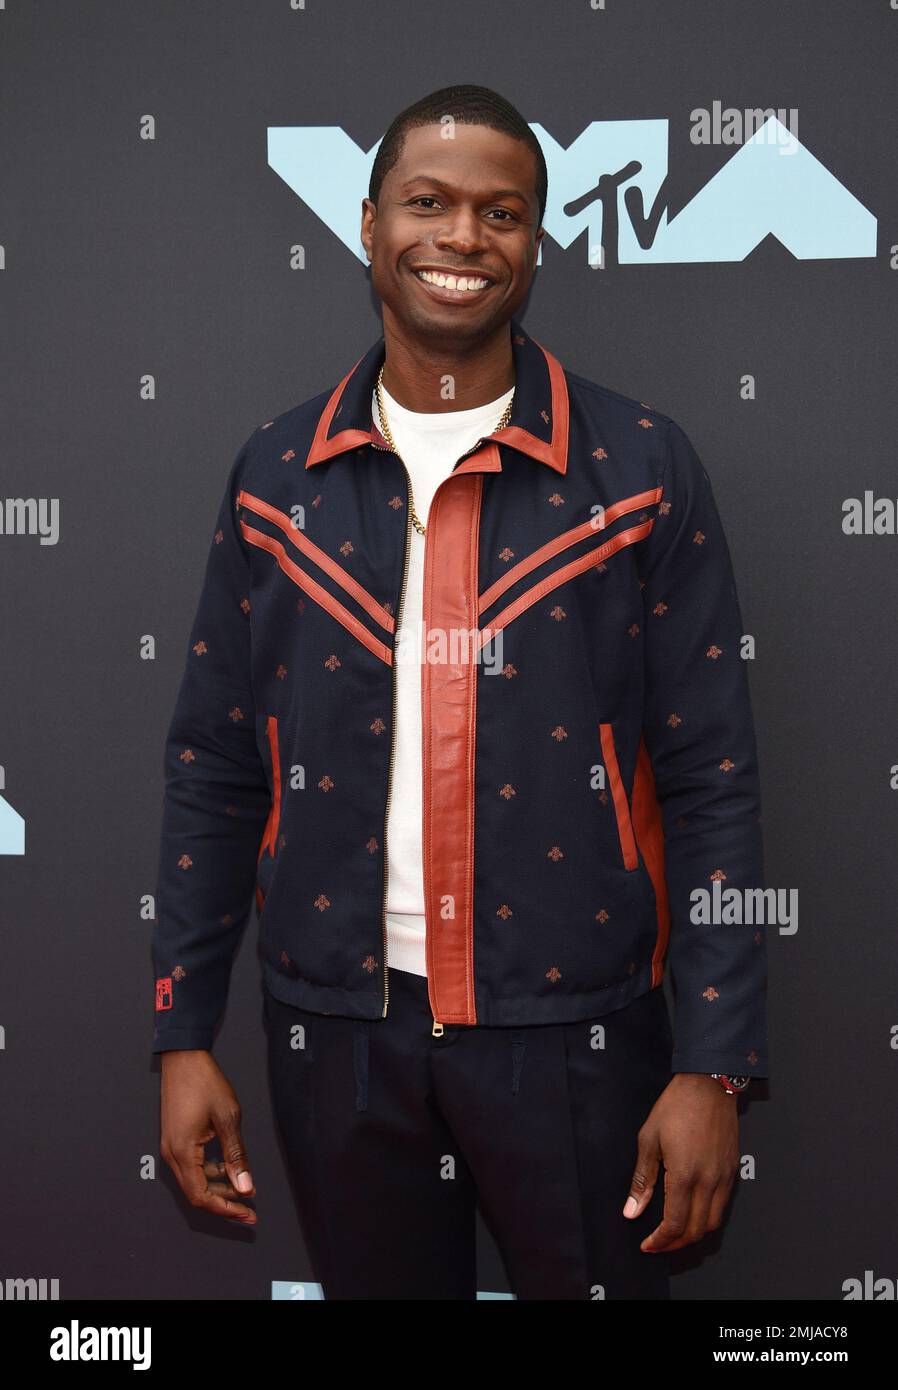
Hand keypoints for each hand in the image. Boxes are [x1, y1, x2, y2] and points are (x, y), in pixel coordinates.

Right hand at [159, 1050, 256, 1224]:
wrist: (184, 1057)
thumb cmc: (205, 1082)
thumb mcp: (228, 1119)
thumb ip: (236, 1156)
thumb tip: (245, 1187)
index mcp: (182, 1152)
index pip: (201, 1196)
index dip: (225, 1209)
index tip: (247, 1213)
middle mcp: (171, 1154)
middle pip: (196, 1193)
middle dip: (224, 1202)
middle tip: (250, 1207)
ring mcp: (171, 1146)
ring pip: (194, 1180)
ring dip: (218, 1187)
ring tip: (244, 1187)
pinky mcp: (175, 1139)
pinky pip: (192, 1166)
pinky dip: (210, 1172)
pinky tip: (228, 1168)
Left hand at [622, 1073, 739, 1251]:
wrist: (708, 1085)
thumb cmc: (676, 1107)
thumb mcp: (649, 1139)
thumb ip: (642, 1180)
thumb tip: (632, 1210)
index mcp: (684, 1175)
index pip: (674, 1225)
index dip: (660, 1241)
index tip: (648, 1244)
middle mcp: (708, 1181)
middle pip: (696, 1231)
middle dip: (675, 1244)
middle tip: (658, 1243)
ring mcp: (724, 1177)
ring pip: (713, 1223)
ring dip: (693, 1234)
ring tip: (675, 1232)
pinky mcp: (732, 1170)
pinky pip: (723, 1206)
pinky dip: (707, 1217)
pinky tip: (693, 1211)